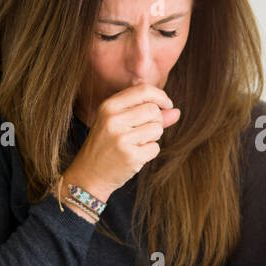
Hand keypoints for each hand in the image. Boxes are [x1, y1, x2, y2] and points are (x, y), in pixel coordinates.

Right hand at [65, 84, 180, 200]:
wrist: (89, 174)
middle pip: (153, 110)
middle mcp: (113, 120)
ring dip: (153, 137)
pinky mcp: (130, 156)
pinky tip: (134, 156)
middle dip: (156, 121)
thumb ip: (148, 114)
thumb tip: (176, 111)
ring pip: (157, 129)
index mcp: (108, 106)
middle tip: (142, 132)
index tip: (167, 104)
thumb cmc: (107, 145)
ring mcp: (121, 138)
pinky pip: (155, 148)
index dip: (160, 96)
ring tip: (136, 144)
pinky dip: (149, 152)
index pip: (143, 90)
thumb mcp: (120, 123)